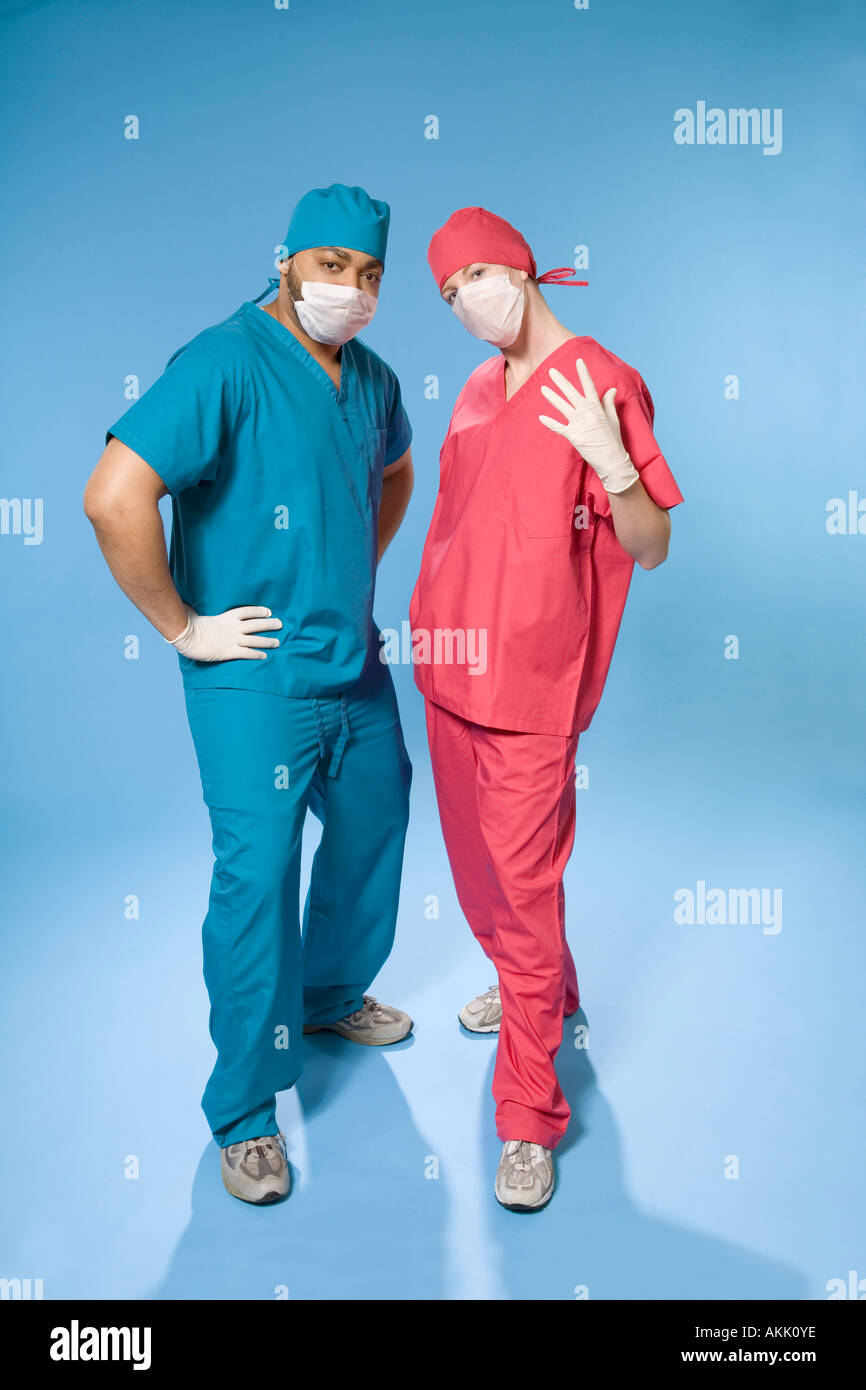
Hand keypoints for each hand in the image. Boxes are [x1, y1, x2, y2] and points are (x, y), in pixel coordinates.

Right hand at [166, 604, 282, 660]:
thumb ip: (198, 609)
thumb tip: (188, 603)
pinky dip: (256, 654)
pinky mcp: (229, 652)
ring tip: (277, 642)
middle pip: (256, 625)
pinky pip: (246, 653)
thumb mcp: (196, 612)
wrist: (186, 635)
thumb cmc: (188, 623)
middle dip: (269, 624)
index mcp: (226, 617)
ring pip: (255, 640)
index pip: (247, 612)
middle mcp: (233, 628)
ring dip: (267, 641)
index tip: (268, 611)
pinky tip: (265, 656)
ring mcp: (232, 640)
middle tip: (280, 624)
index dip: (259, 611)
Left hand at [538, 357, 638, 493]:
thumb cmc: (613, 439)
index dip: (583, 373)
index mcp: (597, 407)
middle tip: (551, 371)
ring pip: (562, 406)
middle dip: (561, 381)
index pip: (589, 386)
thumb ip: (609, 402)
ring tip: (542, 388)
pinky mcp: (573, 435)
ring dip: (552, 397)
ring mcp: (579, 423)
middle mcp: (587, 412)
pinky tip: (541, 417)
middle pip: (571, 393)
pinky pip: (559, 427)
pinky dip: (550, 423)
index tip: (578, 361)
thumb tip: (612, 389)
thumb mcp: (613, 418)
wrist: (611, 459)